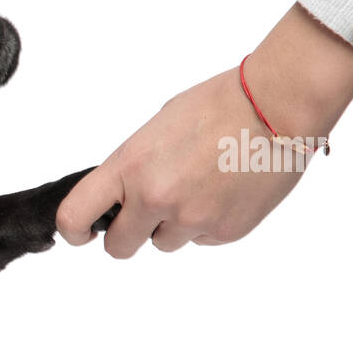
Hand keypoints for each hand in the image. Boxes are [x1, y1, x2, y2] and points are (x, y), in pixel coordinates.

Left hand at [57, 4, 352, 256]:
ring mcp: (192, 220)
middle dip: (127, 235)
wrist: (279, 105)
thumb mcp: (155, 129)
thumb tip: (121, 196)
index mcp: (130, 168)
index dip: (73, 231)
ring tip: (199, 187)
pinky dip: (208, 223)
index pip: (75, 216)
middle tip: (146, 213)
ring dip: (172, 226)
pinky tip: (224, 190)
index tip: (80, 233)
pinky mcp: (225, 233)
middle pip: (119, 248)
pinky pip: (202, 240)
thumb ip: (132, 169)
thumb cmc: (220, 104)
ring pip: (164, 244)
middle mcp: (156, 199)